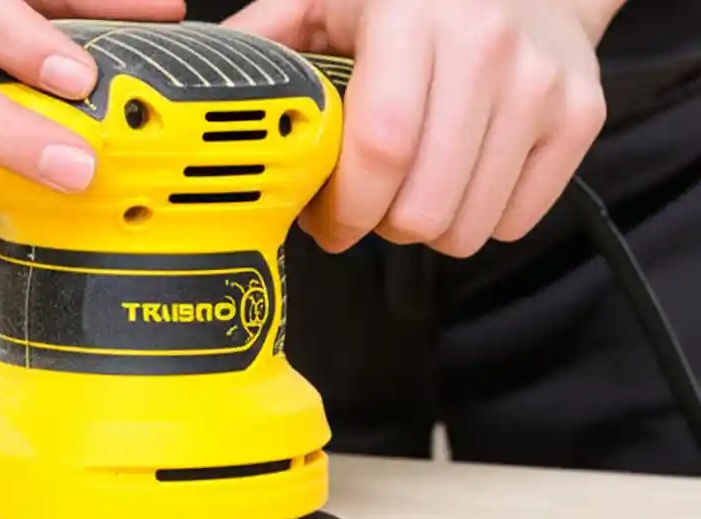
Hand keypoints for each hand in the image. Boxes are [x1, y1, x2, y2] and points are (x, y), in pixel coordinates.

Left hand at [226, 0, 619, 257]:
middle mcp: (486, 47)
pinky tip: (460, 179)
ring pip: (467, 227)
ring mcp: (541, 85)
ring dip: (425, 229)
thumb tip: (206, 91)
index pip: (380, 146)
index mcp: (412, 16)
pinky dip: (478, 219)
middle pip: (421, 206)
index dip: (345, 206)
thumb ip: (269, 40)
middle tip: (365, 208)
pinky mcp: (580, 115)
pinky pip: (514, 221)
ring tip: (411, 190)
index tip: (324, 222)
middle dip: (378, 227)